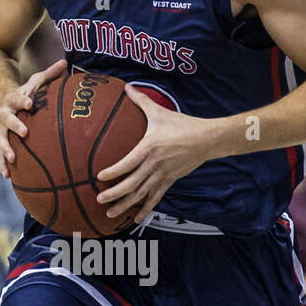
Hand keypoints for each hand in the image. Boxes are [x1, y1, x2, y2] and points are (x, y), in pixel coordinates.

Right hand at [0, 58, 66, 177]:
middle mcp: (3, 114)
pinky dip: (2, 165)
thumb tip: (65, 62)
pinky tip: (8, 177)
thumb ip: (49, 75)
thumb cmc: (27, 94)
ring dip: (5, 149)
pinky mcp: (0, 142)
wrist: (3, 102)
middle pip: (6, 120)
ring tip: (13, 159)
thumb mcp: (36, 82)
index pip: (17, 99)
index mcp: (13, 100)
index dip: (22, 101)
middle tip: (25, 132)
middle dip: (14, 126)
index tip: (30, 103)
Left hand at [95, 84, 209, 222]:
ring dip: (125, 205)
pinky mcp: (169, 181)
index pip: (128, 162)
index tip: (99, 177)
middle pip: (132, 183)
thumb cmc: (181, 124)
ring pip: (141, 194)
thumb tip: (126, 86)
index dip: (114, 171)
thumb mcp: (159, 112)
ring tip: (110, 214)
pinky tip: (135, 218)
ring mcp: (163, 175)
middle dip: (115, 193)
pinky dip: (145, 209)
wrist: (206, 139)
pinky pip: (155, 197)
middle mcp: (155, 164)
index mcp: (150, 147)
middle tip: (99, 200)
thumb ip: (141, 100)